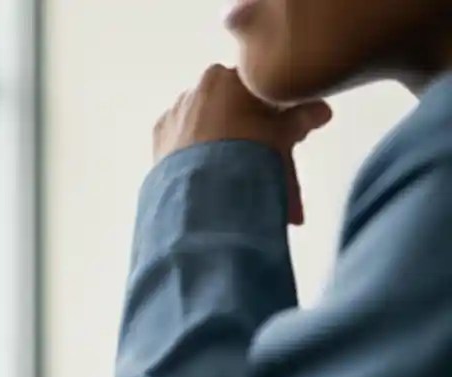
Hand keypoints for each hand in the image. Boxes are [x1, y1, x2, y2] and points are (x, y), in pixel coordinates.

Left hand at [154, 65, 332, 225]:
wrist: (203, 194)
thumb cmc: (247, 157)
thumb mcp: (282, 137)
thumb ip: (302, 118)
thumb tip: (322, 111)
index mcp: (228, 77)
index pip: (259, 86)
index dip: (277, 108)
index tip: (288, 131)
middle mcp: (198, 87)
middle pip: (232, 104)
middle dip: (251, 127)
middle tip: (265, 156)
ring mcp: (175, 112)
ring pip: (208, 121)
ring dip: (224, 140)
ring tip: (239, 172)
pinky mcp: (159, 138)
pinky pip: (185, 139)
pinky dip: (199, 151)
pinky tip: (212, 173)